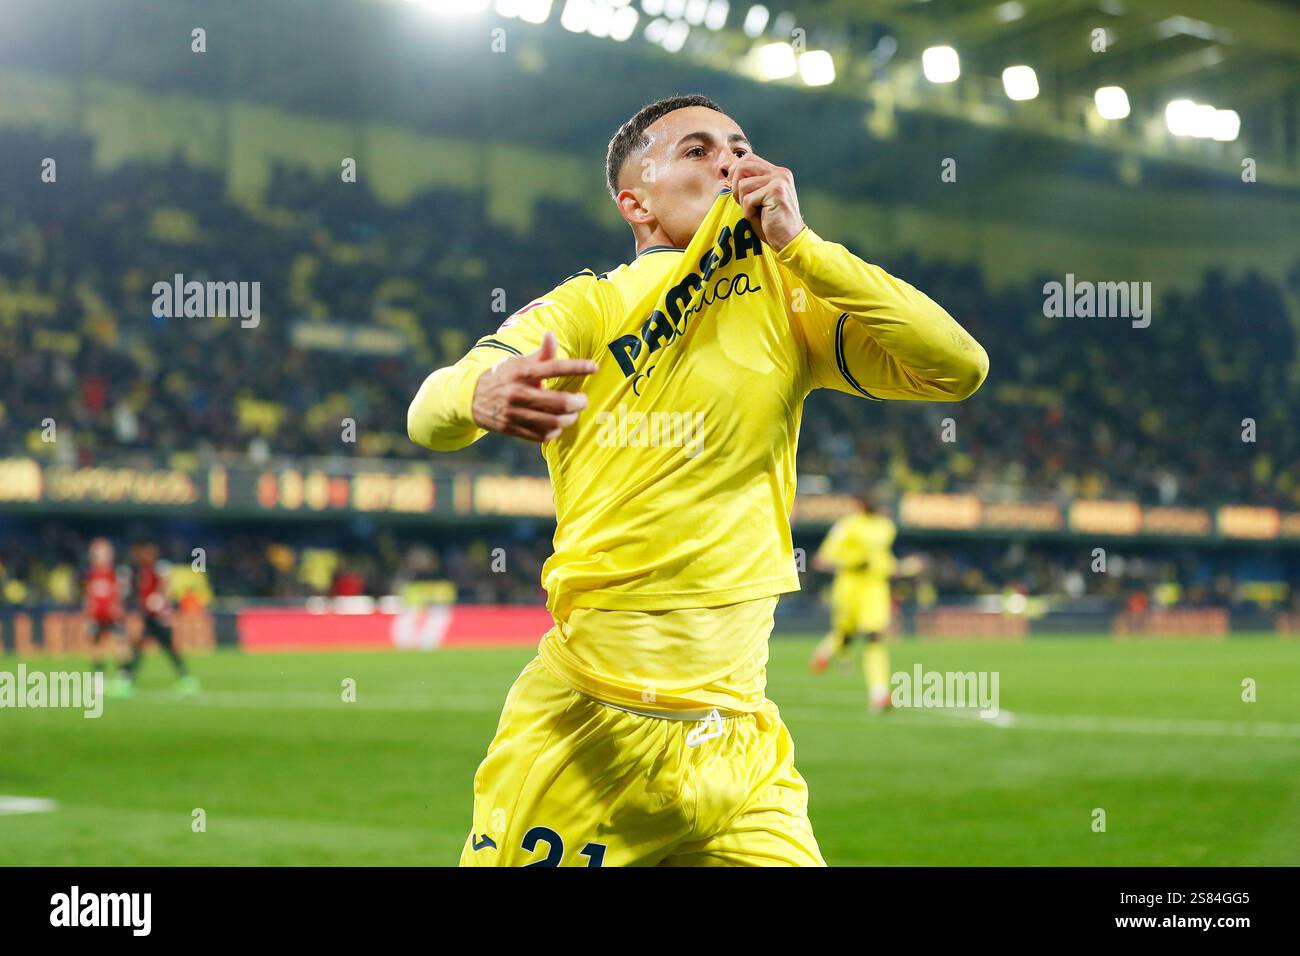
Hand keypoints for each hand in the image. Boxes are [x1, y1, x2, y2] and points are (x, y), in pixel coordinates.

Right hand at [471, 331, 596, 442]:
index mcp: (521, 372)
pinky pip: (540, 435)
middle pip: (558, 401)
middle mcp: (517, 392)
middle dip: (578, 402)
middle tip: (583, 400)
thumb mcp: (518, 362)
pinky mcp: (510, 428)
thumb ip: (540, 353)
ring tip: (572, 414)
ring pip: (552, 421)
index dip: (576, 367)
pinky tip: (557, 425)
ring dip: (569, 419)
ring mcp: (513, 412)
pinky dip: (554, 431)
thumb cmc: (503, 377)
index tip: (594, 367)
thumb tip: (551, 334)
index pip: (553, 367)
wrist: (470, 397)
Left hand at [731, 154, 804, 250]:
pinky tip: (762, 217)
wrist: (790, 240)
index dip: (736, 174)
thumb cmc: (771, 223)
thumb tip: (727, 170)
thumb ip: (747, 184)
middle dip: (736, 187)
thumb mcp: (758, 199)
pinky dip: (749, 212)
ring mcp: (779, 180)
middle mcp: (779, 172)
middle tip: (746, 203)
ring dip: (744, 203)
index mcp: (776, 172)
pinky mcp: (776, 191)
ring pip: (742, 185)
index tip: (740, 193)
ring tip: (757, 211)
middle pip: (741, 166)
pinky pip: (748, 199)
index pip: (747, 159)